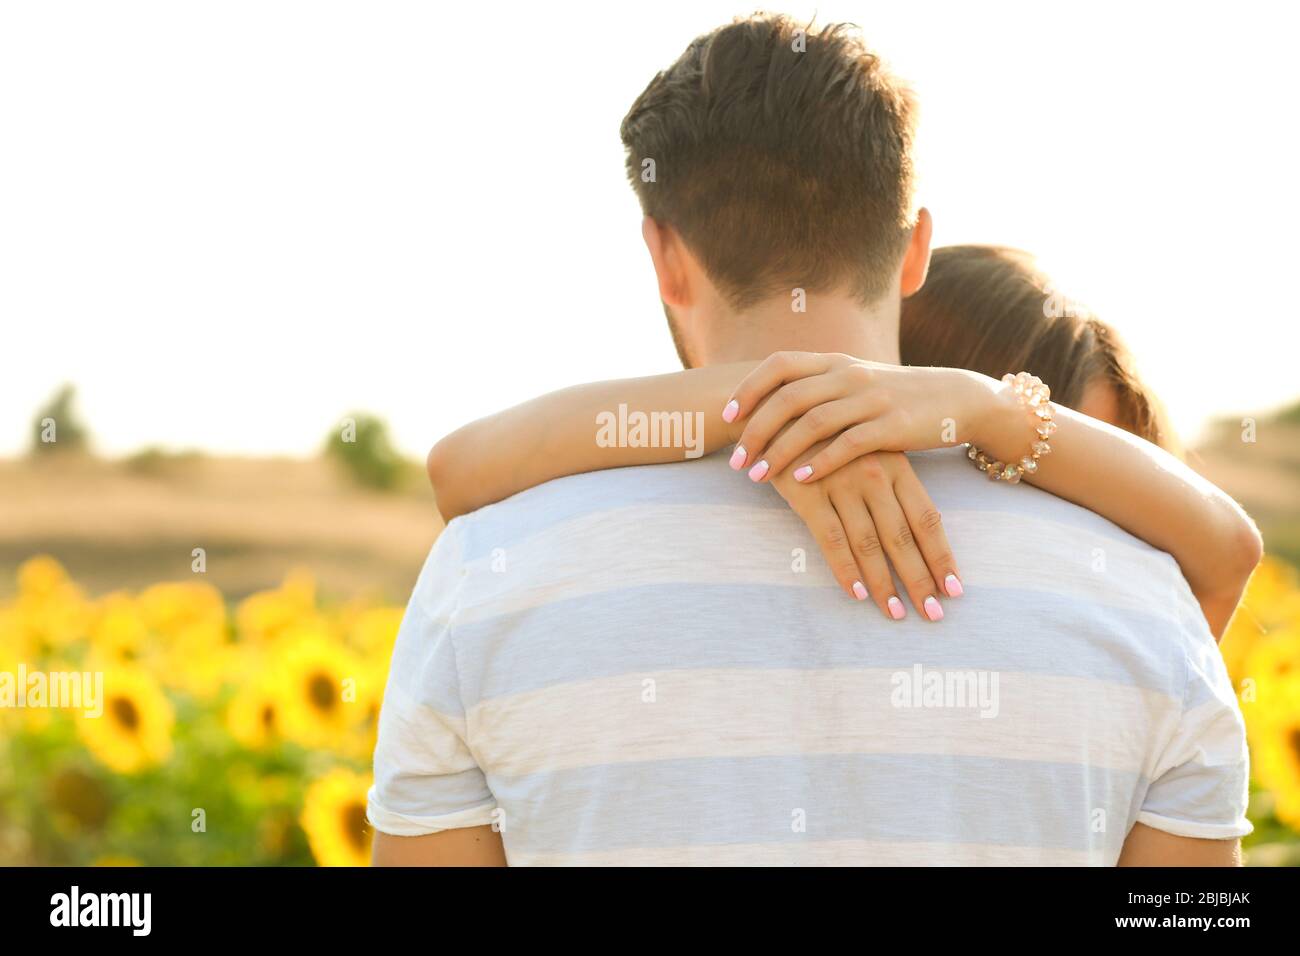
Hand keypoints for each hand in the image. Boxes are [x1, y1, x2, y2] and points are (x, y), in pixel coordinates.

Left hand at [722, 351, 997, 481]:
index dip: (749, 389)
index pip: (779, 365)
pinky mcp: (892, 426)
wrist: (955, 399)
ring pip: (812, 422)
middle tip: (736, 460)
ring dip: (780, 451)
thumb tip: (766, 403)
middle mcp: (849, 374)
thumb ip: (815, 386)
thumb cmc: (894, 396)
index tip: (726, 416)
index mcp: (834, 361)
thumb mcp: (853, 381)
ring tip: (758, 476)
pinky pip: (848, 444)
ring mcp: (871, 398)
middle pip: (788, 397)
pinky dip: (820, 462)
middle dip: (756, 430)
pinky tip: (801, 480)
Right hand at [768, 448, 961, 620]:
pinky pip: (831, 539)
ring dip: (884, 583)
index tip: (954, 589)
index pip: (927, 518)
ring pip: (870, 543)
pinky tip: (856, 594)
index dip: (941, 556)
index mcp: (896, 465)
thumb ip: (890, 481)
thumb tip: (914, 527)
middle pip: (903, 537)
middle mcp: (875, 475)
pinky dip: (845, 569)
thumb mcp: (869, 448)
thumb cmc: (828, 433)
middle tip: (934, 615)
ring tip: (895, 614)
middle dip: (920, 579)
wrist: (778, 406)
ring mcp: (842, 483)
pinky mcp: (808, 493)